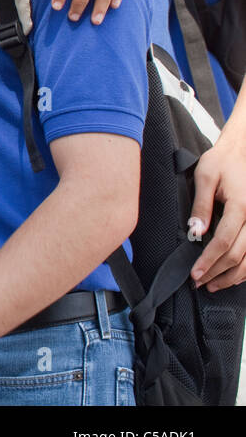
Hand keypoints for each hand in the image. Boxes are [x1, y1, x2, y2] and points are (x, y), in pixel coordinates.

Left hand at [190, 130, 245, 290]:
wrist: (242, 152)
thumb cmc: (223, 161)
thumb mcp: (205, 176)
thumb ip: (201, 206)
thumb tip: (196, 232)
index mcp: (241, 206)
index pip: (224, 241)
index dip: (208, 261)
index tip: (195, 273)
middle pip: (239, 255)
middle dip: (217, 272)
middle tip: (199, 282)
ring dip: (233, 276)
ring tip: (213, 284)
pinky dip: (245, 269)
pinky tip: (231, 275)